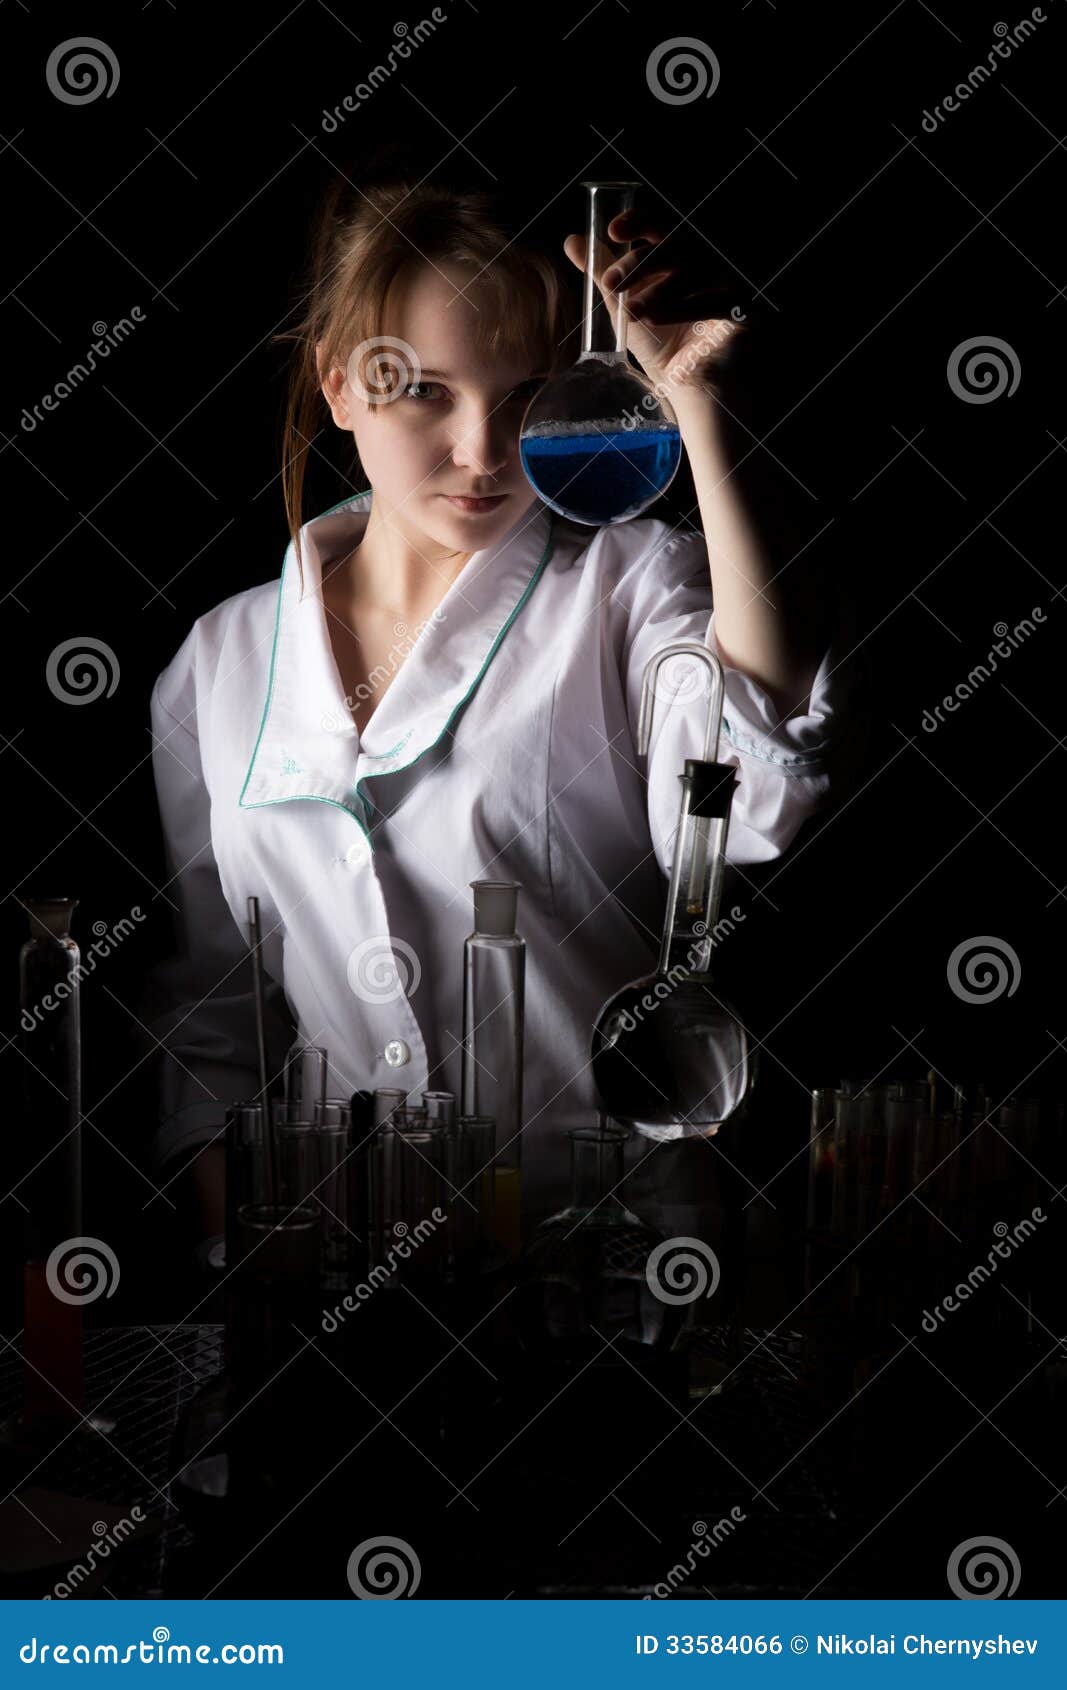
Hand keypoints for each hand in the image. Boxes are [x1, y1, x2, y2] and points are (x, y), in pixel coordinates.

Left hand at [563, 205, 748, 398]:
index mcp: (682, 253)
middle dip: (642, 261)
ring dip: (659, 289)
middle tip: (612, 282)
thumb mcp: (626, 303)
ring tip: (632, 312)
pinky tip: (656, 320)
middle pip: (681, 241)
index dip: (641, 220)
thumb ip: (603, 270)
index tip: (614, 231)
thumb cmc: (662, 343)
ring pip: (698, 268)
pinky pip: (716, 298)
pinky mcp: (745, 308)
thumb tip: (571, 240)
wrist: (688, 384)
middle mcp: (709, 261)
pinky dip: (683, 307)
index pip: (663, 224)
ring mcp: (731, 282)